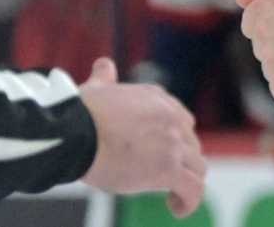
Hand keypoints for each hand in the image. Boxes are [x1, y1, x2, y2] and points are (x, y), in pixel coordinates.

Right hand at [78, 58, 205, 216]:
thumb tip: (103, 64)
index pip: (182, 121)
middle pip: (191, 145)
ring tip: (174, 195)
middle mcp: (172, 118)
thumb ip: (105, 78)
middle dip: (181, 161)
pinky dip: (189, 201)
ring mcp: (173, 144)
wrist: (76, 133)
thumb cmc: (80, 114)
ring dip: (188, 181)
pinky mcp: (168, 169)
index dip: (175, 140)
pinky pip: (193, 189)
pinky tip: (177, 208)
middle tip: (164, 177)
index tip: (161, 154)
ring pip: (197, 167)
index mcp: (157, 99)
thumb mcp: (97, 89)